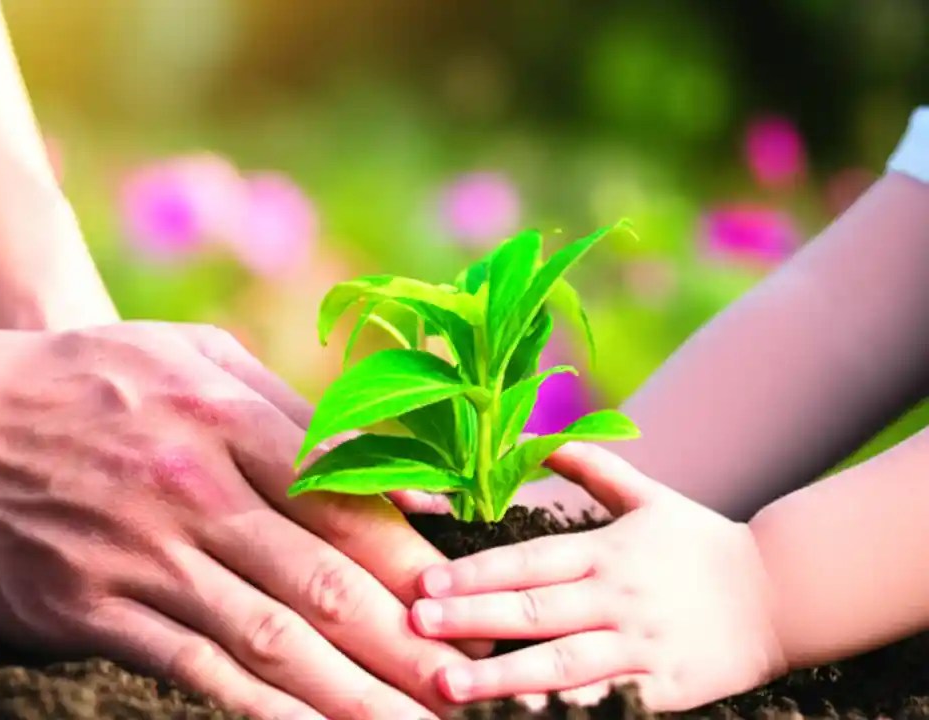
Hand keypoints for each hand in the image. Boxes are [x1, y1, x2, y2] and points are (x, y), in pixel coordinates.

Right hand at [0, 321, 464, 719]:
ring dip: (353, 693)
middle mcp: (193, 484)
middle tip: (475, 692)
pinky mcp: (87, 608)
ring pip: (271, 635)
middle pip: (326, 577)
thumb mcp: (183, 356)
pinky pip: (189, 669)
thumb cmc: (75, 381)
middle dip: (411, 643)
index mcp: (225, 413)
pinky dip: (257, 711)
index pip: (347, 499)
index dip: (418, 563)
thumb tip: (390, 471)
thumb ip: (288, 409)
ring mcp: (140, 551)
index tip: (472, 608)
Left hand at [408, 443, 787, 710]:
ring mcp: (641, 646)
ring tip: (447, 685)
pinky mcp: (664, 688)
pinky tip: (519, 717)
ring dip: (502, 676)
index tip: (424, 581)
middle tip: (414, 622)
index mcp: (608, 552)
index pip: (530, 561)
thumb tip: (535, 435)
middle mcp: (619, 598)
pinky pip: (605, 702)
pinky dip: (563, 710)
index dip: (476, 571)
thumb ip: (589, 466)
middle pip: (535, 609)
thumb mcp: (648, 496)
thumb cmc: (701, 543)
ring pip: (563, 664)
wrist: (786, 594)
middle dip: (471, 617)